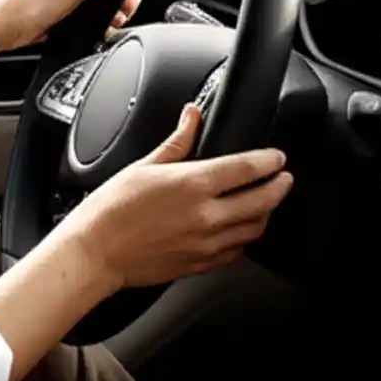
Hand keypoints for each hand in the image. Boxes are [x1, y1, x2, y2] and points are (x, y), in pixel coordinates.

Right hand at [56, 104, 292, 290]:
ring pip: (255, 228)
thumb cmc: (111, 210)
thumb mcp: (143, 166)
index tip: (277, 157)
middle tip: (285, 178)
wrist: (95, 252)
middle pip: (263, 199)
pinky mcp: (200, 264)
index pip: (248, 168)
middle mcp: (206, 215)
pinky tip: (242, 230)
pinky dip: (245, 238)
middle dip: (280, 186)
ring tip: (267, 202)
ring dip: (267, 213)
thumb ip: (176, 141)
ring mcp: (206, 243)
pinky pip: (237, 251)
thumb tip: (191, 116)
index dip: (269, 160)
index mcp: (193, 184)